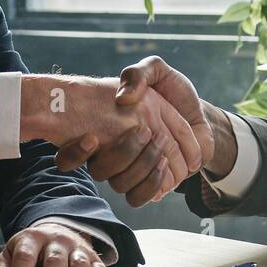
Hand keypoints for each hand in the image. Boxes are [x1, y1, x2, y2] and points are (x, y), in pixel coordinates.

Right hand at [56, 57, 238, 205]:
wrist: (195, 108)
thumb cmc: (169, 86)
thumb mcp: (154, 69)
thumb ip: (137, 75)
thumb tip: (123, 100)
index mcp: (103, 127)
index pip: (71, 153)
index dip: (74, 153)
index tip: (92, 138)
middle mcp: (112, 151)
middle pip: (100, 170)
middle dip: (123, 153)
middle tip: (145, 131)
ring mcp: (130, 168)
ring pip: (121, 184)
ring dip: (141, 166)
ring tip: (160, 144)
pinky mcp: (149, 181)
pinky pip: (140, 196)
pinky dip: (152, 183)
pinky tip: (165, 164)